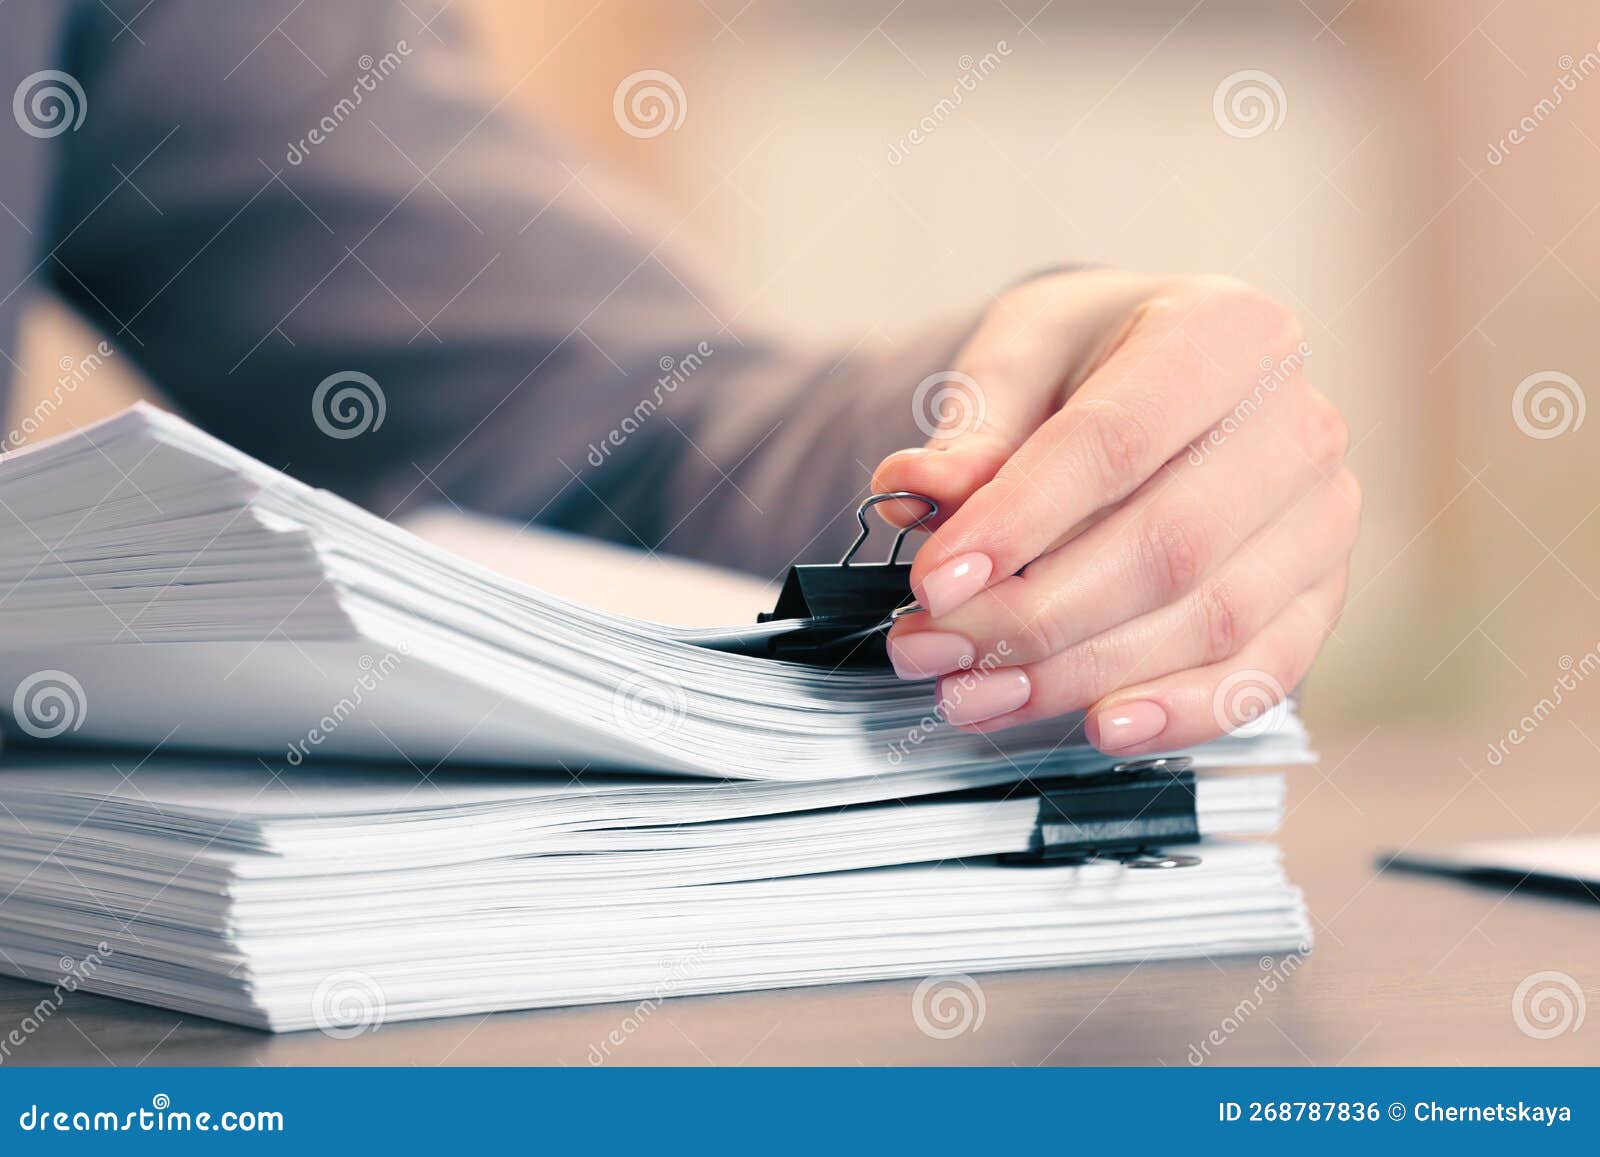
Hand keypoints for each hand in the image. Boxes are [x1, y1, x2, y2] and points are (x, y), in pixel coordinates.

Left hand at [873, 268, 1358, 753]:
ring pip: (1209, 620)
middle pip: (1166, 546)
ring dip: (1081, 674)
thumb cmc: (1091, 360)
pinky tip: (1101, 729)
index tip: (934, 581)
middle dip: (1034, 615)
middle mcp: (1298, 422)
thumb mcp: (1019, 356)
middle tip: (929, 647)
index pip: (1115, 441)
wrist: (1166, 378)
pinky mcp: (1323, 592)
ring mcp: (1322, 515)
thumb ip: (973, 428)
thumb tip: (915, 489)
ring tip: (972, 693)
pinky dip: (1182, 712)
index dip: (1018, 522)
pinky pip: (1263, 670)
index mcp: (1226, 332)